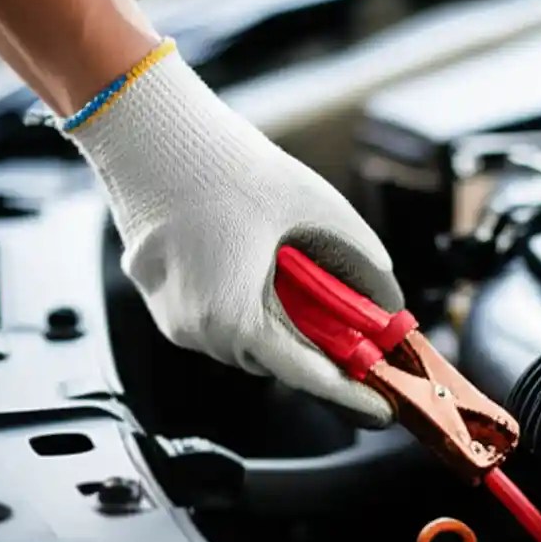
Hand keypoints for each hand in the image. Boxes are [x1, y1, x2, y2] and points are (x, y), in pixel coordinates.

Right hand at [64, 44, 402, 426]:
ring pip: (243, 341)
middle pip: (275, 360)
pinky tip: (264, 273)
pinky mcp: (157, 296)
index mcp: (234, 319)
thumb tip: (389, 299)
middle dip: (316, 350)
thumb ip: (360, 260)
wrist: (151, 133)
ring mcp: (170, 318)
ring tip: (310, 294)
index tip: (383, 408)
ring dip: (280, 325)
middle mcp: (196, 332)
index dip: (351, 394)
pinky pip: (214, 318)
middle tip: (358, 338)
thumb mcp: (318, 210)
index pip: (306, 374)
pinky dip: (248, 306)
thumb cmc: (229, 168)